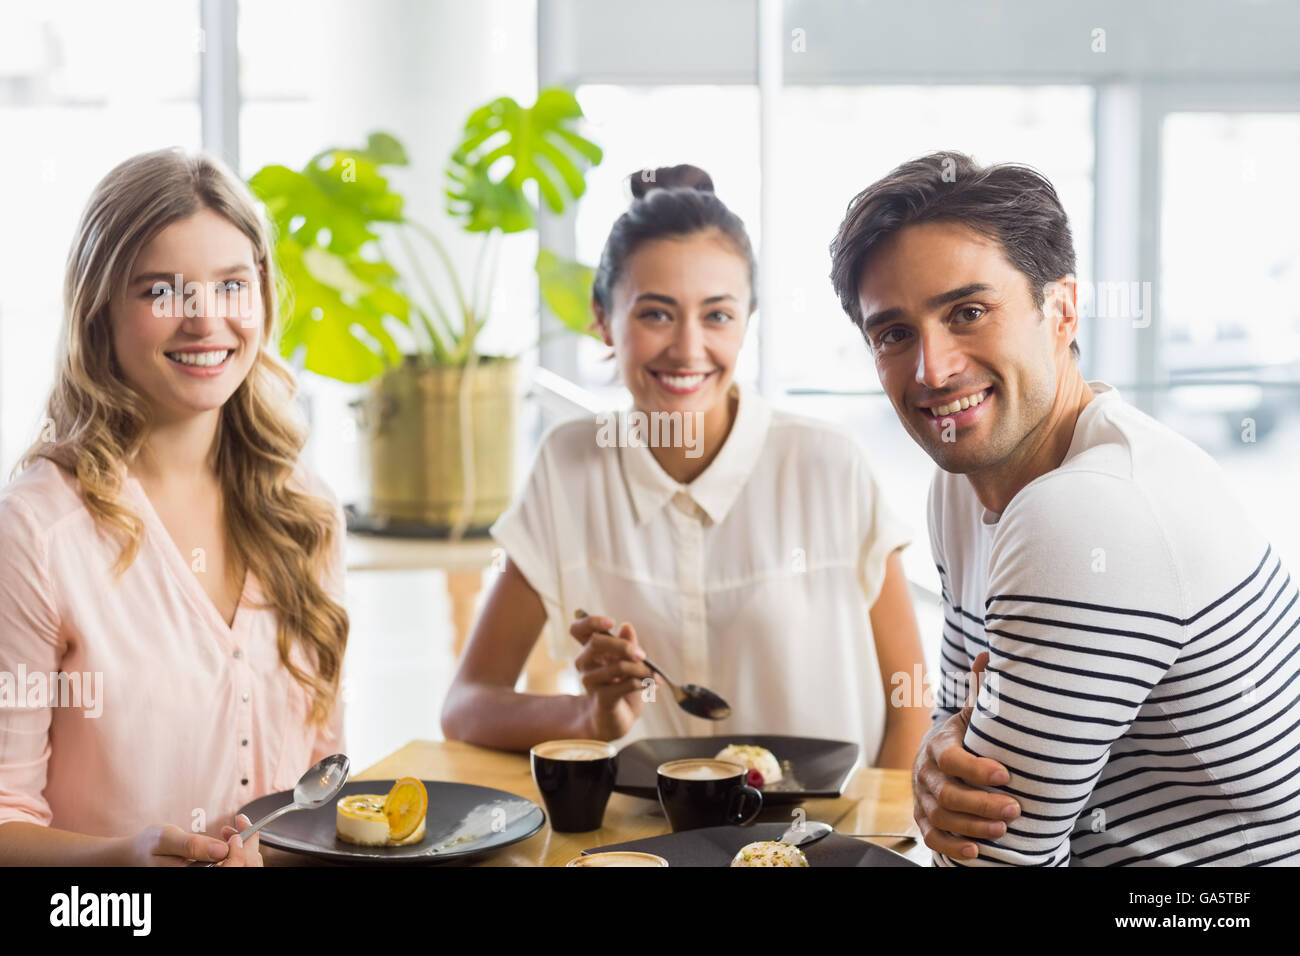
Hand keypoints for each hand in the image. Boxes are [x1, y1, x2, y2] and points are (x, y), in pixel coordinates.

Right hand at [118, 811, 260, 865]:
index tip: (240, 823)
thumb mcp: (166, 839)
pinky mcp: (213, 872)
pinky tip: (229, 841)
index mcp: (190, 875)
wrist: (137, 855)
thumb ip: (192, 845)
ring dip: (244, 847)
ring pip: (243, 867)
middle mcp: (204, 879)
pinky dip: (239, 852)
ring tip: (230, 831)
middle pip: (242, 867)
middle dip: (246, 844)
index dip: (242, 846)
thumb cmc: (149, 846)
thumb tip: (221, 850)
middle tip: (238, 823)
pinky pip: (237, 866)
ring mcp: (209, 876)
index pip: (231, 867)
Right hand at [570, 613, 657, 739]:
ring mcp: (590, 681)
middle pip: (595, 642)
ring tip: (653, 675)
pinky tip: (651, 685)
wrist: (616, 719)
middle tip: (643, 655)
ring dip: (641, 669)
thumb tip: (626, 626)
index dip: (591, 621)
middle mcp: (585, 663)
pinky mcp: (601, 698)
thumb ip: (627, 644)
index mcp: (590, 650)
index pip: (578, 629)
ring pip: (618, 666)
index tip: (611, 622)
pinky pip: (626, 685)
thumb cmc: (621, 687)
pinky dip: (643, 683)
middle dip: (623, 645)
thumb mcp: (628, 662)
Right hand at [912, 652, 1019, 859]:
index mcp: (938, 746)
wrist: (938, 758)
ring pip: (942, 817)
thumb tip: (988, 654)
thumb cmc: (964, 737)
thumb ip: (980, 690)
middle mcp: (926, 773)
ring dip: (973, 826)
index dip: (975, 769)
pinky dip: (952, 847)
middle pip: (947, 794)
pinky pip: (932, 837)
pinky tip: (976, 852)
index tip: (1005, 775)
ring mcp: (923, 798)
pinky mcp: (924, 819)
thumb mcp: (970, 714)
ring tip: (1004, 829)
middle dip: (981, 803)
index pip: (950, 759)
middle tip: (1014, 809)